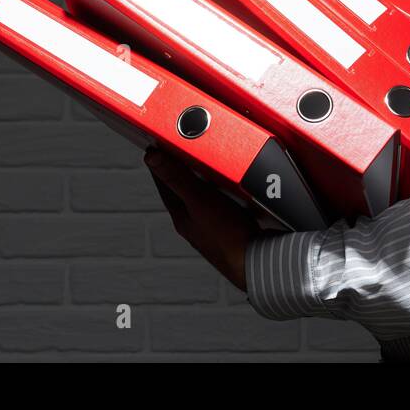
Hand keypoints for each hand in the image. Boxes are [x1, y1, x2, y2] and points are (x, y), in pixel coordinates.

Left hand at [144, 147, 261, 290]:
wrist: (258, 263)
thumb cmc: (227, 238)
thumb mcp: (199, 200)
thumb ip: (177, 178)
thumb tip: (152, 158)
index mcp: (181, 216)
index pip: (164, 184)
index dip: (160, 163)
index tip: (158, 146)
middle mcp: (194, 222)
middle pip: (184, 189)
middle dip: (185, 169)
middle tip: (186, 151)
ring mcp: (213, 226)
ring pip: (205, 197)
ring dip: (207, 181)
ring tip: (212, 166)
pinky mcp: (232, 228)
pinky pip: (225, 204)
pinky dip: (227, 193)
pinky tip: (237, 189)